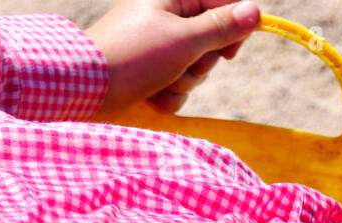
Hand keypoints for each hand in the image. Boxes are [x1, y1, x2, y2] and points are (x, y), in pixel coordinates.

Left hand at [84, 0, 261, 118]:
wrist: (86, 87)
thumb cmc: (135, 56)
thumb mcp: (185, 40)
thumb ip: (222, 27)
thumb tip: (255, 10)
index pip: (222, 3)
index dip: (234, 29)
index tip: (229, 53)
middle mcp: (165, 17)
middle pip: (211, 41)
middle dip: (199, 63)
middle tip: (180, 66)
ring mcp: (156, 45)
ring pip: (195, 67)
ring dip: (183, 83)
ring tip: (159, 82)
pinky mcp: (149, 71)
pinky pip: (177, 86)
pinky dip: (168, 95)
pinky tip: (150, 95)